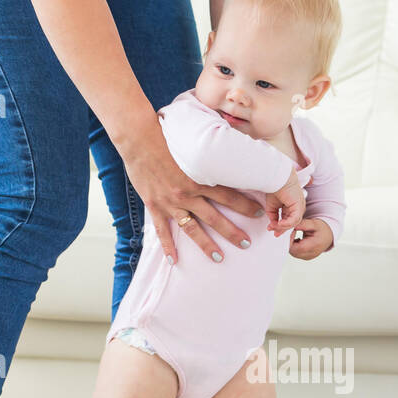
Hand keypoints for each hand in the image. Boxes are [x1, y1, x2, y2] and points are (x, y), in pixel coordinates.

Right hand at [122, 117, 261, 263]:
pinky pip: (163, 231)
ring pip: (193, 229)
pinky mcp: (155, 206)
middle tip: (246, 243)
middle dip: (232, 232)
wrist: (139, 139)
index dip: (245, 205)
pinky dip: (168, 247)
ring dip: (207, 245)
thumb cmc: (166, 136)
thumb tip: (226, 151)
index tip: (258, 213)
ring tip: (219, 258)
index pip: (229, 195)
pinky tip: (174, 261)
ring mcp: (171, 202)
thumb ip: (208, 154)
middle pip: (215, 217)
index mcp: (200, 177)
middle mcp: (188, 193)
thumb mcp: (193, 144)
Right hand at [263, 170, 305, 237]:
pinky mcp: (299, 206)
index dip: (280, 226)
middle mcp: (297, 207)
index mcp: (292, 206)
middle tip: (274, 233)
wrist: (277, 178)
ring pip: (293, 223)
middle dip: (281, 229)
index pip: (288, 220)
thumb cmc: (275, 187)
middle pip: (291, 223)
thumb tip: (273, 224)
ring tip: (274, 227)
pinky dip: (287, 223)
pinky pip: (294, 219)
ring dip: (283, 227)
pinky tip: (279, 224)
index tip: (272, 230)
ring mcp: (299, 207)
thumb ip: (272, 215)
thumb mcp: (272, 205)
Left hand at [287, 217, 333, 259]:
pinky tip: (297, 239)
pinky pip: (295, 253)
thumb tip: (292, 225)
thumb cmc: (322, 229)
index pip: (295, 247)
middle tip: (292, 231)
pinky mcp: (305, 258)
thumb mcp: (314, 223)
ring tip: (295, 234)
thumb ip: (303, 224)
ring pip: (292, 252)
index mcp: (314, 246)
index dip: (290, 239)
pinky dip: (293, 246)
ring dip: (291, 243)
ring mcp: (307, 257)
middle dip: (289, 241)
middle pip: (292, 251)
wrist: (328, 237)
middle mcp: (310, 254)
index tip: (292, 230)